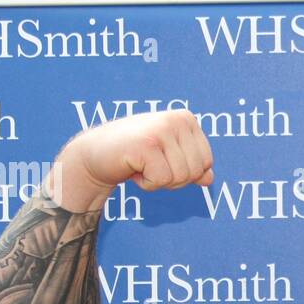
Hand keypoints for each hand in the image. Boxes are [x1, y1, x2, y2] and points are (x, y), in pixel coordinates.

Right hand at [56, 109, 214, 209]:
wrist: (93, 154)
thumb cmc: (133, 154)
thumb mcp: (167, 157)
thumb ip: (191, 166)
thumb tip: (210, 179)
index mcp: (186, 119)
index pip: (206, 162)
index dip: (185, 173)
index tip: (162, 161)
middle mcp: (177, 120)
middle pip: (195, 172)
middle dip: (172, 179)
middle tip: (149, 165)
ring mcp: (162, 130)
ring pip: (180, 178)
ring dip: (158, 181)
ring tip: (140, 165)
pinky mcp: (147, 144)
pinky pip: (161, 180)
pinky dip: (146, 184)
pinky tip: (132, 168)